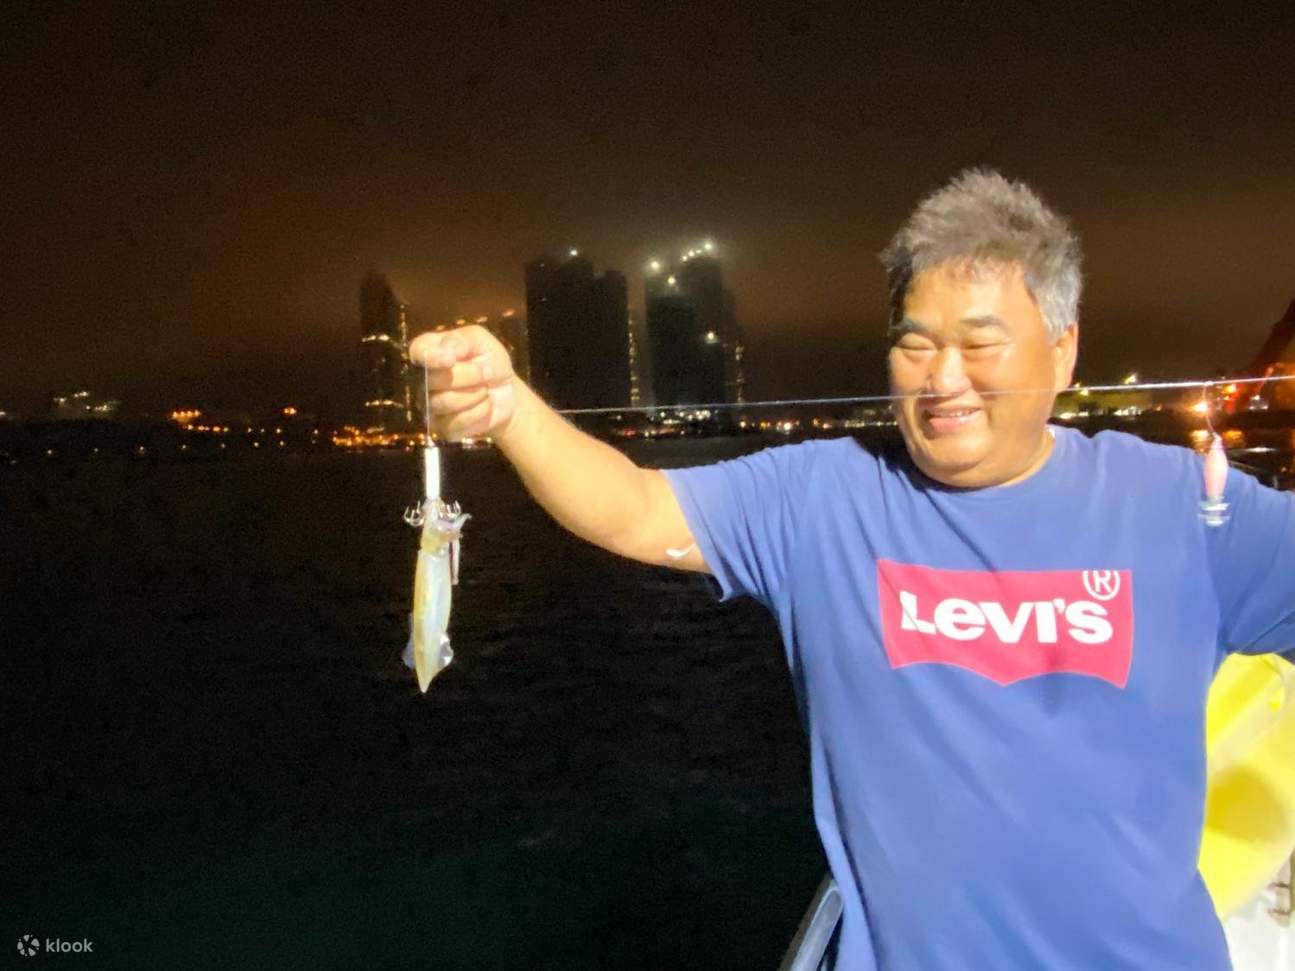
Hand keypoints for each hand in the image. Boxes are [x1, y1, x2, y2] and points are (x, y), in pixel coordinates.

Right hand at [408, 325, 517, 439]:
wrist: (506, 392)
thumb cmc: (490, 362)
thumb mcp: (484, 343)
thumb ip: (465, 340)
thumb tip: (448, 349)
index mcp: (431, 350)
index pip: (417, 351)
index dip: (431, 357)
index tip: (450, 360)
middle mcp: (423, 378)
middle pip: (432, 379)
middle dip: (466, 376)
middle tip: (484, 372)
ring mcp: (429, 404)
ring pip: (443, 402)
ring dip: (474, 394)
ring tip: (485, 389)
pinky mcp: (441, 427)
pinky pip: (455, 423)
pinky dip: (478, 412)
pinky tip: (486, 404)